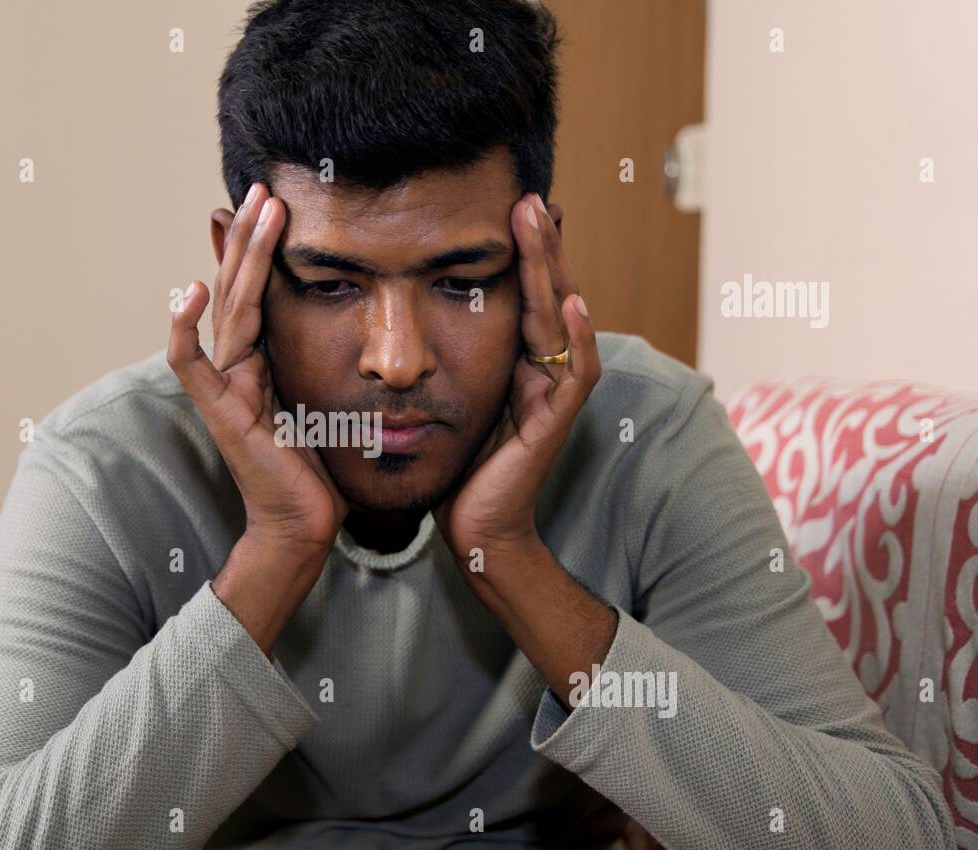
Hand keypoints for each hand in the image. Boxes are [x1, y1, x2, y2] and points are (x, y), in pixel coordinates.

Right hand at [167, 182, 349, 555]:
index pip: (259, 291)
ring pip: (226, 311)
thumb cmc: (320, 468)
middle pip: (240, 288)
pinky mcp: (221, 412)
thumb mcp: (329, 396)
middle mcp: (238, 367)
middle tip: (262, 186)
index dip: (263, 247)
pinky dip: (184, 330)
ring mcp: (225, 387)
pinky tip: (189, 291)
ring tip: (246, 212)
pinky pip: (191, 366)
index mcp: (263, 360)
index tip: (277, 203)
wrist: (305, 523)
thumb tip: (350, 319)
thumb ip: (327, 358)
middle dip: (250, 237)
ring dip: (237, 259)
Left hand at [433, 192, 600, 568]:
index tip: (507, 203)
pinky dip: (577, 340)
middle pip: (547, 293)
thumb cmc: (454, 467)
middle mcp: (541, 369)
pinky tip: (570, 304)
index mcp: (514, 359)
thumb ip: (438, 357)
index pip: (521, 292)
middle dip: (539, 244)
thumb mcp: (442, 396)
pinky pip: (577, 375)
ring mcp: (553, 394)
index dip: (519, 251)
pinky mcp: (555, 423)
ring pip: (563, 320)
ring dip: (555, 270)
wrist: (473, 527)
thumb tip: (400, 315)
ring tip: (544, 222)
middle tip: (529, 194)